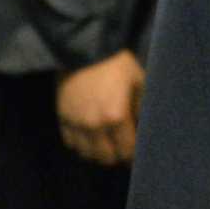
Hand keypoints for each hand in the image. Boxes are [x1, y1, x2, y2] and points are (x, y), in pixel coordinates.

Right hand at [57, 50, 144, 165]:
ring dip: (98, 153)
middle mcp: (94, 126)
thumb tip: (146, 125)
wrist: (85, 51)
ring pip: (87, 154)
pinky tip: (89, 138)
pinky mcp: (62, 118)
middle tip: (123, 150)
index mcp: (116, 117)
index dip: (134, 155)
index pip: (127, 150)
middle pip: (106, 157)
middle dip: (117, 156)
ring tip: (106, 145)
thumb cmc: (117, 65)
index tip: (137, 154)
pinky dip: (81, 145)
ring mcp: (76, 124)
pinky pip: (71, 143)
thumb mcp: (139, 82)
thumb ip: (143, 107)